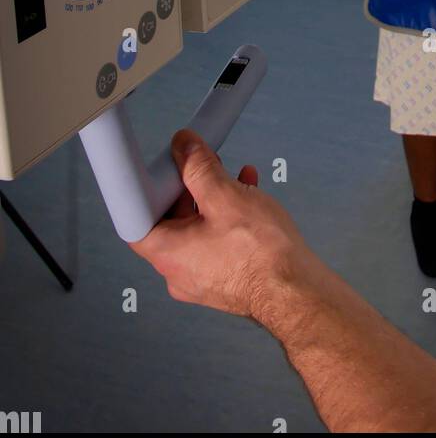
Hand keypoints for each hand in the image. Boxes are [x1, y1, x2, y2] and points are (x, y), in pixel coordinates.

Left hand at [131, 130, 316, 322]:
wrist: (297, 291)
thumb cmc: (261, 254)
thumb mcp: (226, 196)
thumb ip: (199, 167)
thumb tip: (184, 146)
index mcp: (166, 253)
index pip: (137, 218)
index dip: (149, 189)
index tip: (165, 171)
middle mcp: (178, 271)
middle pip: (171, 220)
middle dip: (190, 188)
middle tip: (204, 168)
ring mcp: (202, 278)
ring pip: (198, 230)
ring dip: (214, 200)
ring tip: (235, 179)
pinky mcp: (225, 280)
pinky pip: (217, 243)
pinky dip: (229, 219)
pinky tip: (250, 197)